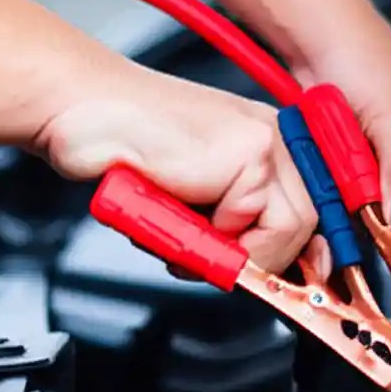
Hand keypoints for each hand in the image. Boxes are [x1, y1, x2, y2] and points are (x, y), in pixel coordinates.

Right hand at [34, 64, 322, 275]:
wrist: (81, 109)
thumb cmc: (123, 148)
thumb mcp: (191, 198)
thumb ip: (230, 226)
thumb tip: (260, 271)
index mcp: (264, 141)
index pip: (309, 209)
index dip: (304, 253)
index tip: (297, 282)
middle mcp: (272, 136)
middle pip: (306, 224)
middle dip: (260, 260)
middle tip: (209, 261)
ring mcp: (266, 140)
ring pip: (289, 230)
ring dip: (234, 251)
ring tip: (184, 235)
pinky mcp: (250, 153)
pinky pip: (257, 226)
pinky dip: (214, 235)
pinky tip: (177, 207)